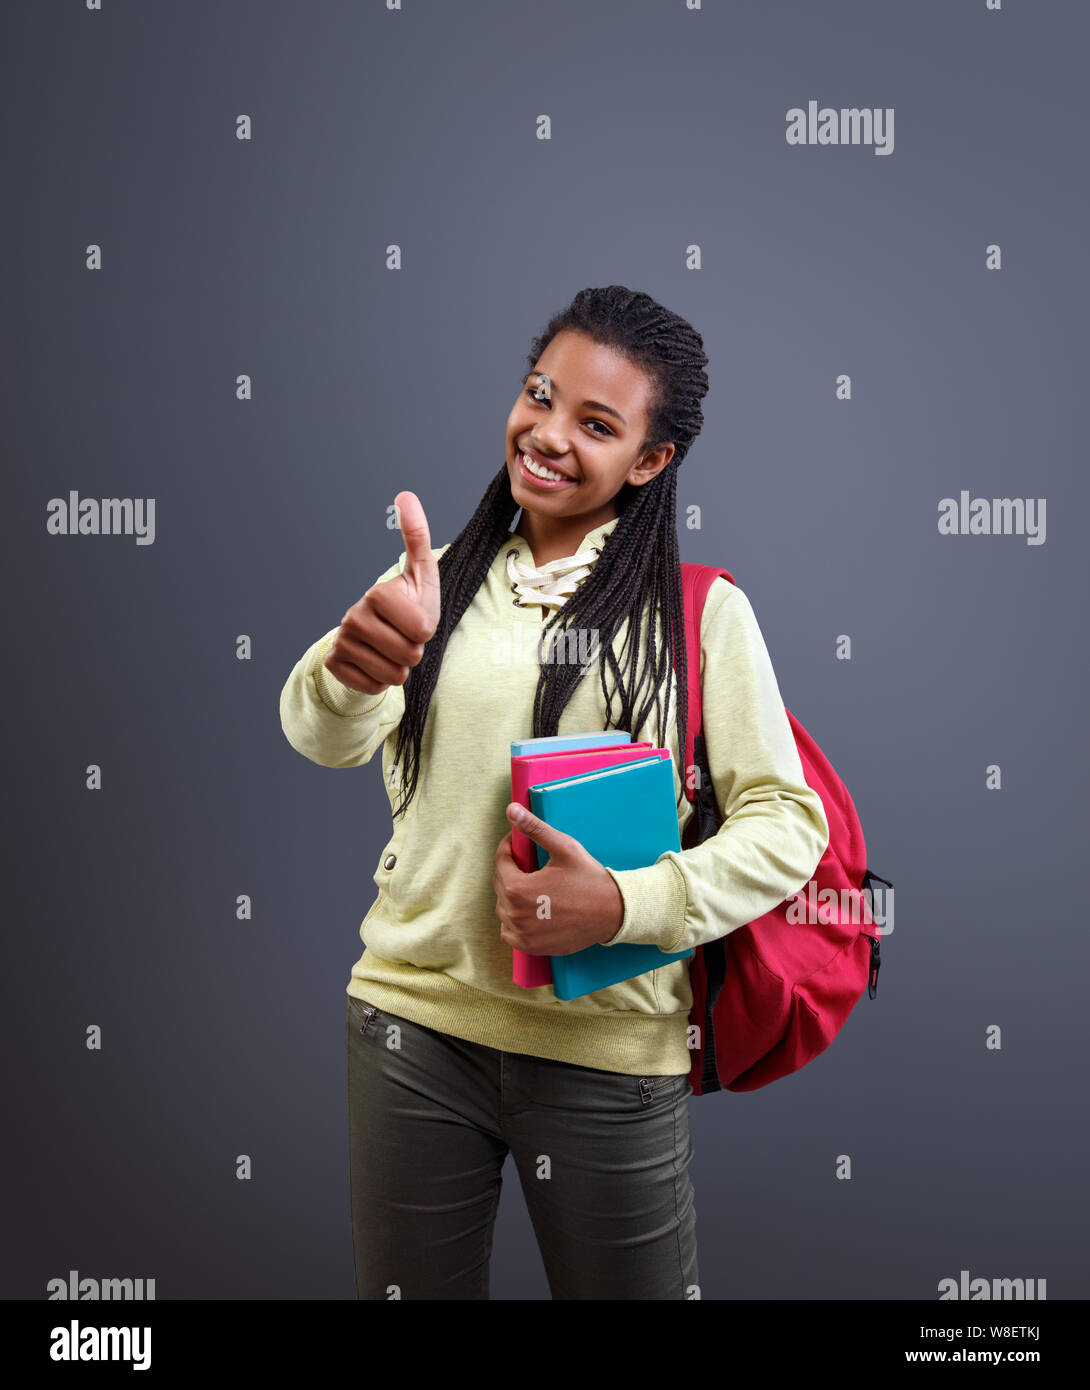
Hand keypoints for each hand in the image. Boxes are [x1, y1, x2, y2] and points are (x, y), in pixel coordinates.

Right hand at [323, 491, 441, 694]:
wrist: (374, 638)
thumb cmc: (407, 606)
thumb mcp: (420, 574)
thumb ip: (416, 537)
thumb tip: (405, 494)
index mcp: (378, 593)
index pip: (424, 629)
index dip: (427, 630)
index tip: (415, 620)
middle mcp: (353, 615)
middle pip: (410, 654)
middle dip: (414, 651)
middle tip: (403, 637)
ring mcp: (341, 641)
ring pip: (393, 675)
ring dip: (399, 669)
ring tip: (391, 650)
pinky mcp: (334, 665)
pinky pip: (374, 687)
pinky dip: (380, 682)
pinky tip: (374, 664)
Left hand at [492, 803, 623, 954]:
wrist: (613, 912)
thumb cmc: (589, 878)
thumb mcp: (563, 847)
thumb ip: (534, 828)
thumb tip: (511, 809)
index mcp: (518, 888)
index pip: (500, 861)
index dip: (508, 848)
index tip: (518, 843)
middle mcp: (514, 914)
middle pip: (500, 885)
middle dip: (511, 870)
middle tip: (529, 863)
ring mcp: (522, 933)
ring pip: (502, 908)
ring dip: (511, 895)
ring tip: (532, 886)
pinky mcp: (531, 947)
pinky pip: (508, 932)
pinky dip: (513, 921)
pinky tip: (530, 910)